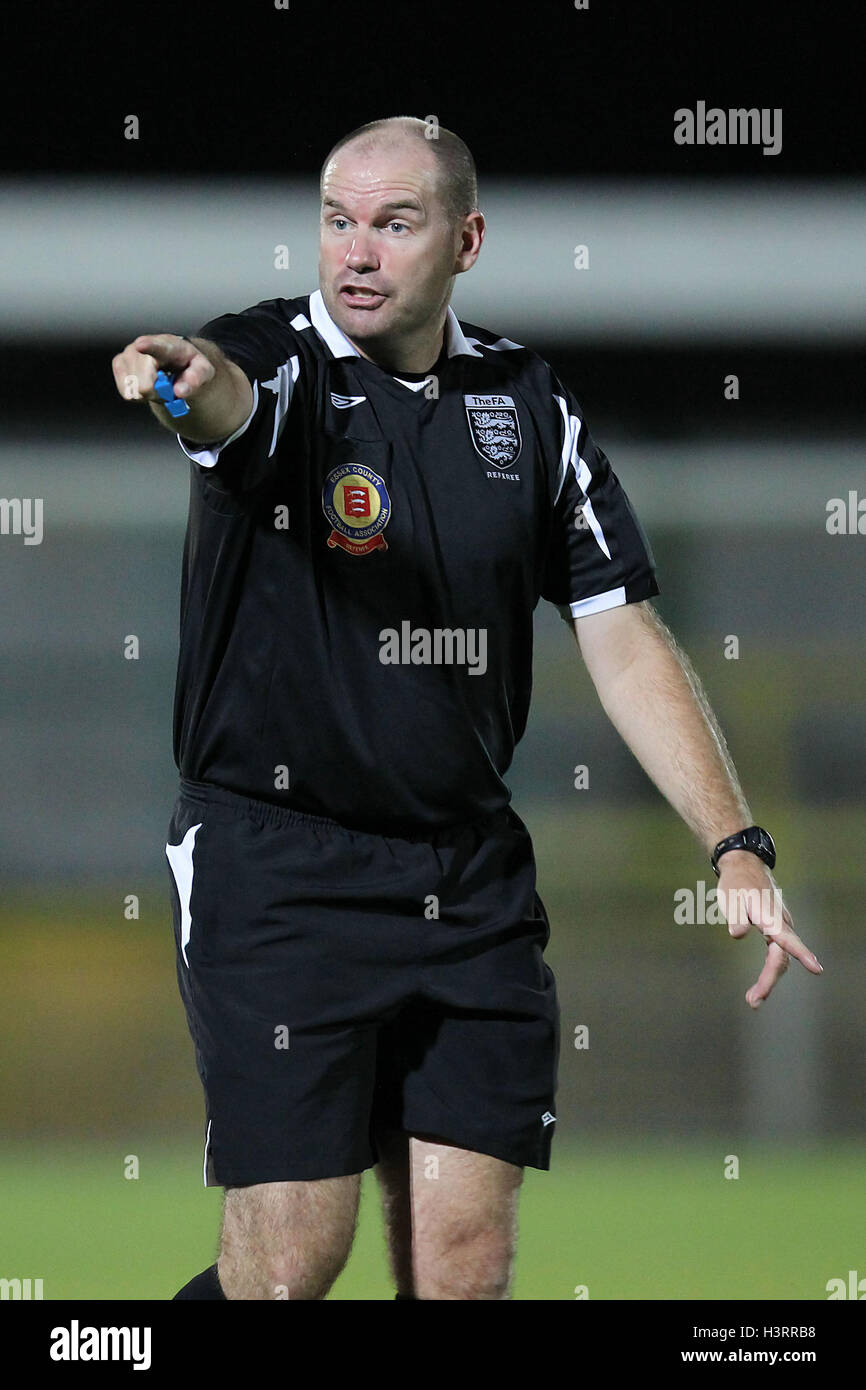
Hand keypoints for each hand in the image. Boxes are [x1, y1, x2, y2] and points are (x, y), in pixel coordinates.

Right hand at [111, 334, 214, 405]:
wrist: (176, 360)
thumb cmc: (188, 364)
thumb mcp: (203, 371)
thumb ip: (196, 378)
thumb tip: (179, 391)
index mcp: (167, 344)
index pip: (157, 346)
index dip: (148, 346)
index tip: (141, 345)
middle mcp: (143, 345)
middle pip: (144, 384)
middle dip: (158, 393)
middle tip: (168, 388)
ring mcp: (128, 353)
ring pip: (135, 390)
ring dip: (149, 394)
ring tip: (158, 383)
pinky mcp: (118, 363)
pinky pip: (126, 392)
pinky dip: (139, 395)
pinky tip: (147, 384)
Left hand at [714, 850, 822, 1007]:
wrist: (743, 866)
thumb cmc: (736, 883)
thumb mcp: (730, 897)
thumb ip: (735, 917)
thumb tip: (738, 935)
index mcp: (770, 916)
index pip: (787, 938)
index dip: (801, 954)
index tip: (816, 969)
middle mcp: (780, 923)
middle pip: (781, 957)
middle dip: (769, 981)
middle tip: (752, 1001)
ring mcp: (779, 926)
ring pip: (780, 957)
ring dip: (769, 979)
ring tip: (753, 998)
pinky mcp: (775, 928)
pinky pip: (778, 952)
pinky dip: (771, 969)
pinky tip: (763, 983)